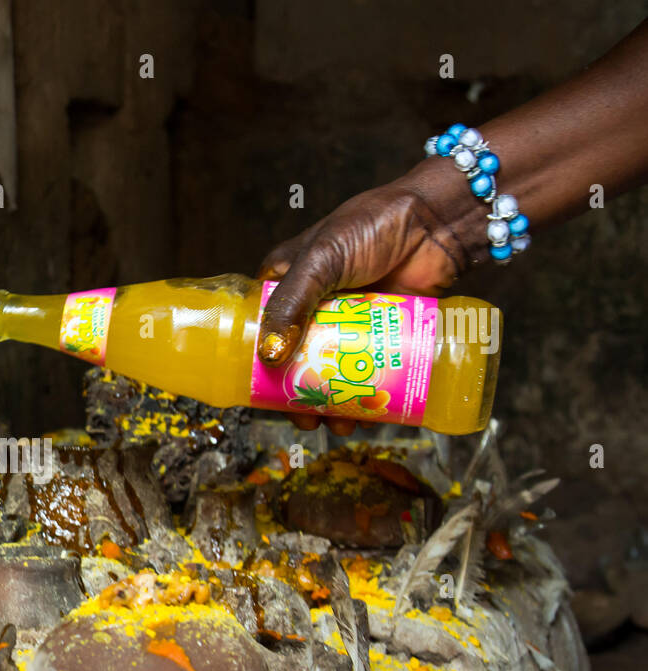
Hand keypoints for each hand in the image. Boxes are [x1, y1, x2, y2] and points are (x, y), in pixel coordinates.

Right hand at [256, 164, 475, 433]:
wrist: (438, 222)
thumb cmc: (373, 225)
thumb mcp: (321, 260)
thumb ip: (292, 303)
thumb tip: (270, 355)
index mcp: (286, 281)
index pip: (261, 329)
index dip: (260, 364)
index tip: (264, 395)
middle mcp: (313, 304)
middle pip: (297, 358)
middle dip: (299, 393)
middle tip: (306, 418)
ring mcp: (348, 321)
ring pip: (332, 369)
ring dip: (332, 400)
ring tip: (339, 421)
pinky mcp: (381, 331)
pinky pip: (367, 368)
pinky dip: (364, 392)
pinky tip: (366, 413)